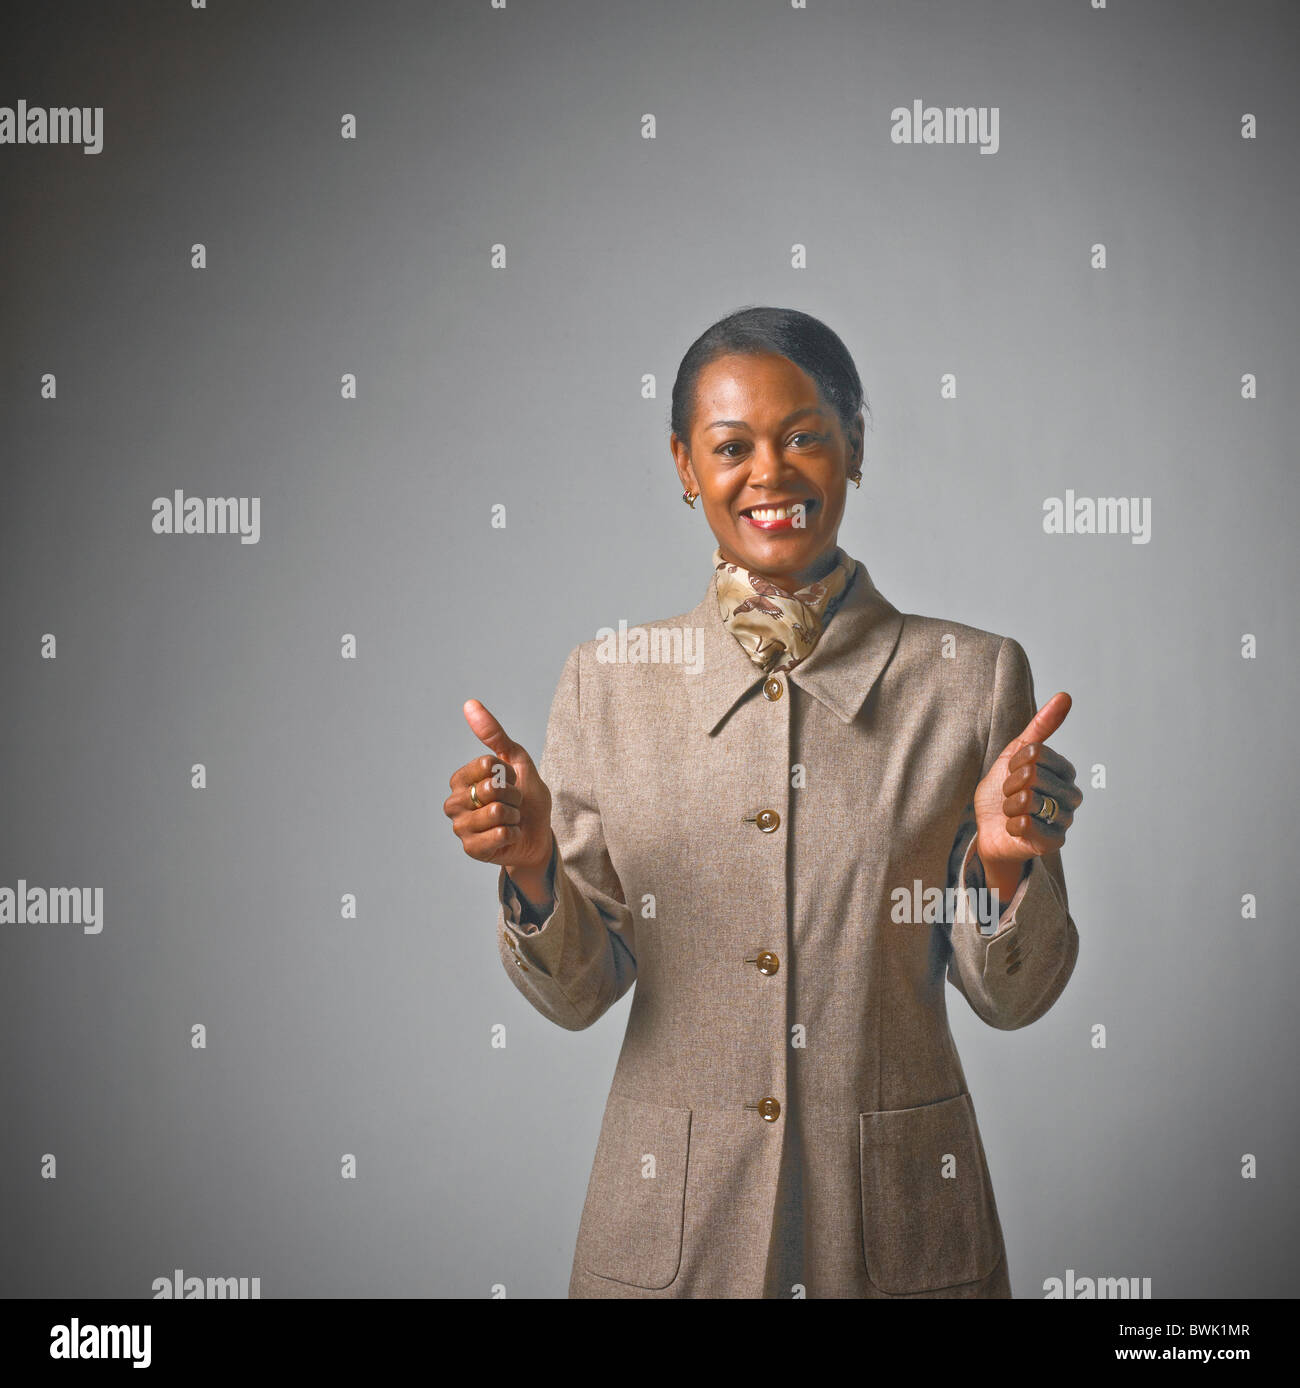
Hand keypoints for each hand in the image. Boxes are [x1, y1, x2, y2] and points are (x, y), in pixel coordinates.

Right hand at [444, 700, 554, 881]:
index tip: (512, 781)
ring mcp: (461, 828)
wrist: (538, 834)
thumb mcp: (516, 761)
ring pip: (496, 813)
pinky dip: (512, 834)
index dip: (508, 773)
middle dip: (513, 795)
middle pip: (490, 789)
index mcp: (461, 779)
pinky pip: (498, 835)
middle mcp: (454, 803)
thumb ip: (494, 734)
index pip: (486, 765)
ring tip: (511, 819)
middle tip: (514, 803)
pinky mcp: (471, 850)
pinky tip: (509, 835)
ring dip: (514, 816)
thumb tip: (470, 704)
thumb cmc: (526, 797)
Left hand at [972, 692, 1081, 896]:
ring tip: (1012, 811)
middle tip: (1010, 794)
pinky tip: (1014, 827)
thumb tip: (1065, 696)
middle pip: (1032, 775)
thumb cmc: (1004, 790)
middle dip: (1010, 784)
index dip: (1015, 762)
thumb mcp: (1017, 752)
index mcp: (1065, 771)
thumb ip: (1042, 726)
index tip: (1013, 772)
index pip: (1037, 753)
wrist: (988, 828)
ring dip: (1009, 805)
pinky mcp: (1053, 843)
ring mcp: (1064, 820)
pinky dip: (1011, 825)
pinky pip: (1026, 825)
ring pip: (1028, 800)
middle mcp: (1071, 796)